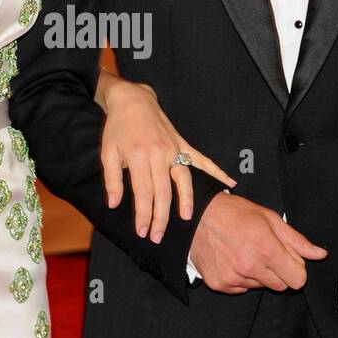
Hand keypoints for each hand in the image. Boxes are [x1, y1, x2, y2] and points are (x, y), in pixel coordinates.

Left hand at [96, 72, 235, 240]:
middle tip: (158, 236)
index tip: (143, 232)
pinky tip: (230, 183)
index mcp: (139, 157)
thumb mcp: (107, 152)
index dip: (144, 215)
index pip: (143, 193)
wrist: (133, 101)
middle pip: (164, 192)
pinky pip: (202, 160)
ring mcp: (174, 149)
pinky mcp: (183, 144)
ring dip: (186, 201)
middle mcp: (159, 154)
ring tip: (187, 219)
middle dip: (161, 217)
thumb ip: (112, 180)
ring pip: (184, 180)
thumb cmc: (118, 128)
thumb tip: (113, 204)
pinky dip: (217, 172)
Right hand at [189, 192, 326, 293]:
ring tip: (245, 252)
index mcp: (265, 249)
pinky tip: (232, 259)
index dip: (296, 268)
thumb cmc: (234, 213)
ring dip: (258, 274)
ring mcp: (233, 277)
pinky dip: (241, 278)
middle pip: (280, 286)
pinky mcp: (219, 284)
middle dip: (278, 272)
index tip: (287, 258)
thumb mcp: (269, 218)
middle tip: (264, 252)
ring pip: (260, 286)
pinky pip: (241, 289)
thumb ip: (296, 240)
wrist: (197, 216)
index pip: (298, 279)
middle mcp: (249, 266)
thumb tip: (319, 254)